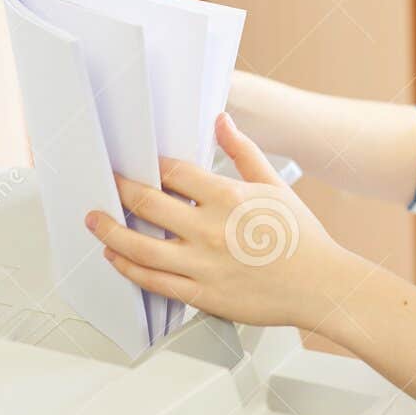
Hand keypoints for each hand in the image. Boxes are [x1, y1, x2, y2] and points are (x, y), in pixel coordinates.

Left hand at [83, 112, 354, 329]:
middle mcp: (209, 229)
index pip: (172, 172)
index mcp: (227, 197)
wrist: (321, 286)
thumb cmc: (302, 239)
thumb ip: (243, 152)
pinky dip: (128, 268)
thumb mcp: (274, 186)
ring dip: (109, 231)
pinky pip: (153, 281)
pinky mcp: (201, 294)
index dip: (149, 164)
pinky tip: (115, 257)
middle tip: (106, 182)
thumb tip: (221, 121)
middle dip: (120, 189)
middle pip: (146, 202)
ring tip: (94, 220)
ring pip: (138, 246)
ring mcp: (202, 264)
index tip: (136, 161)